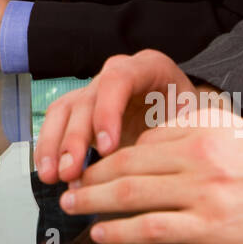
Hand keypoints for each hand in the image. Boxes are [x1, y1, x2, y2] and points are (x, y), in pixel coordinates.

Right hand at [35, 49, 195, 182]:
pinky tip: (48, 172)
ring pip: (64, 110)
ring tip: (53, 176)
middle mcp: (116, 73)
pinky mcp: (81, 110)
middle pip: (86, 98)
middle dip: (75, 138)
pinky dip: (49, 149)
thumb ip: (172, 137)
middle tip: (72, 171)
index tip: (106, 148)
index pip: (119, 79)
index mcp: (148, 67)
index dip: (107, 112)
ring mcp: (95, 91)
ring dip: (54, 145)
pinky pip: (56, 124)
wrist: (189, 121)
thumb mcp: (193, 123)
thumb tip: (149, 170)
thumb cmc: (193, 122)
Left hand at [58, 106, 242, 243]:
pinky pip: (153, 226)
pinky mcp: (212, 225)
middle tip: (69, 184)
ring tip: (73, 205)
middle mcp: (199, 154)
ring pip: (131, 193)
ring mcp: (203, 190)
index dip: (113, 154)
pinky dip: (121, 231)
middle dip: (91, 175)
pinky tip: (103, 232)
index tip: (96, 164)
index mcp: (206, 128)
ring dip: (94, 200)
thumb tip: (163, 146)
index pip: (144, 139)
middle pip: (128, 163)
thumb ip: (203, 137)